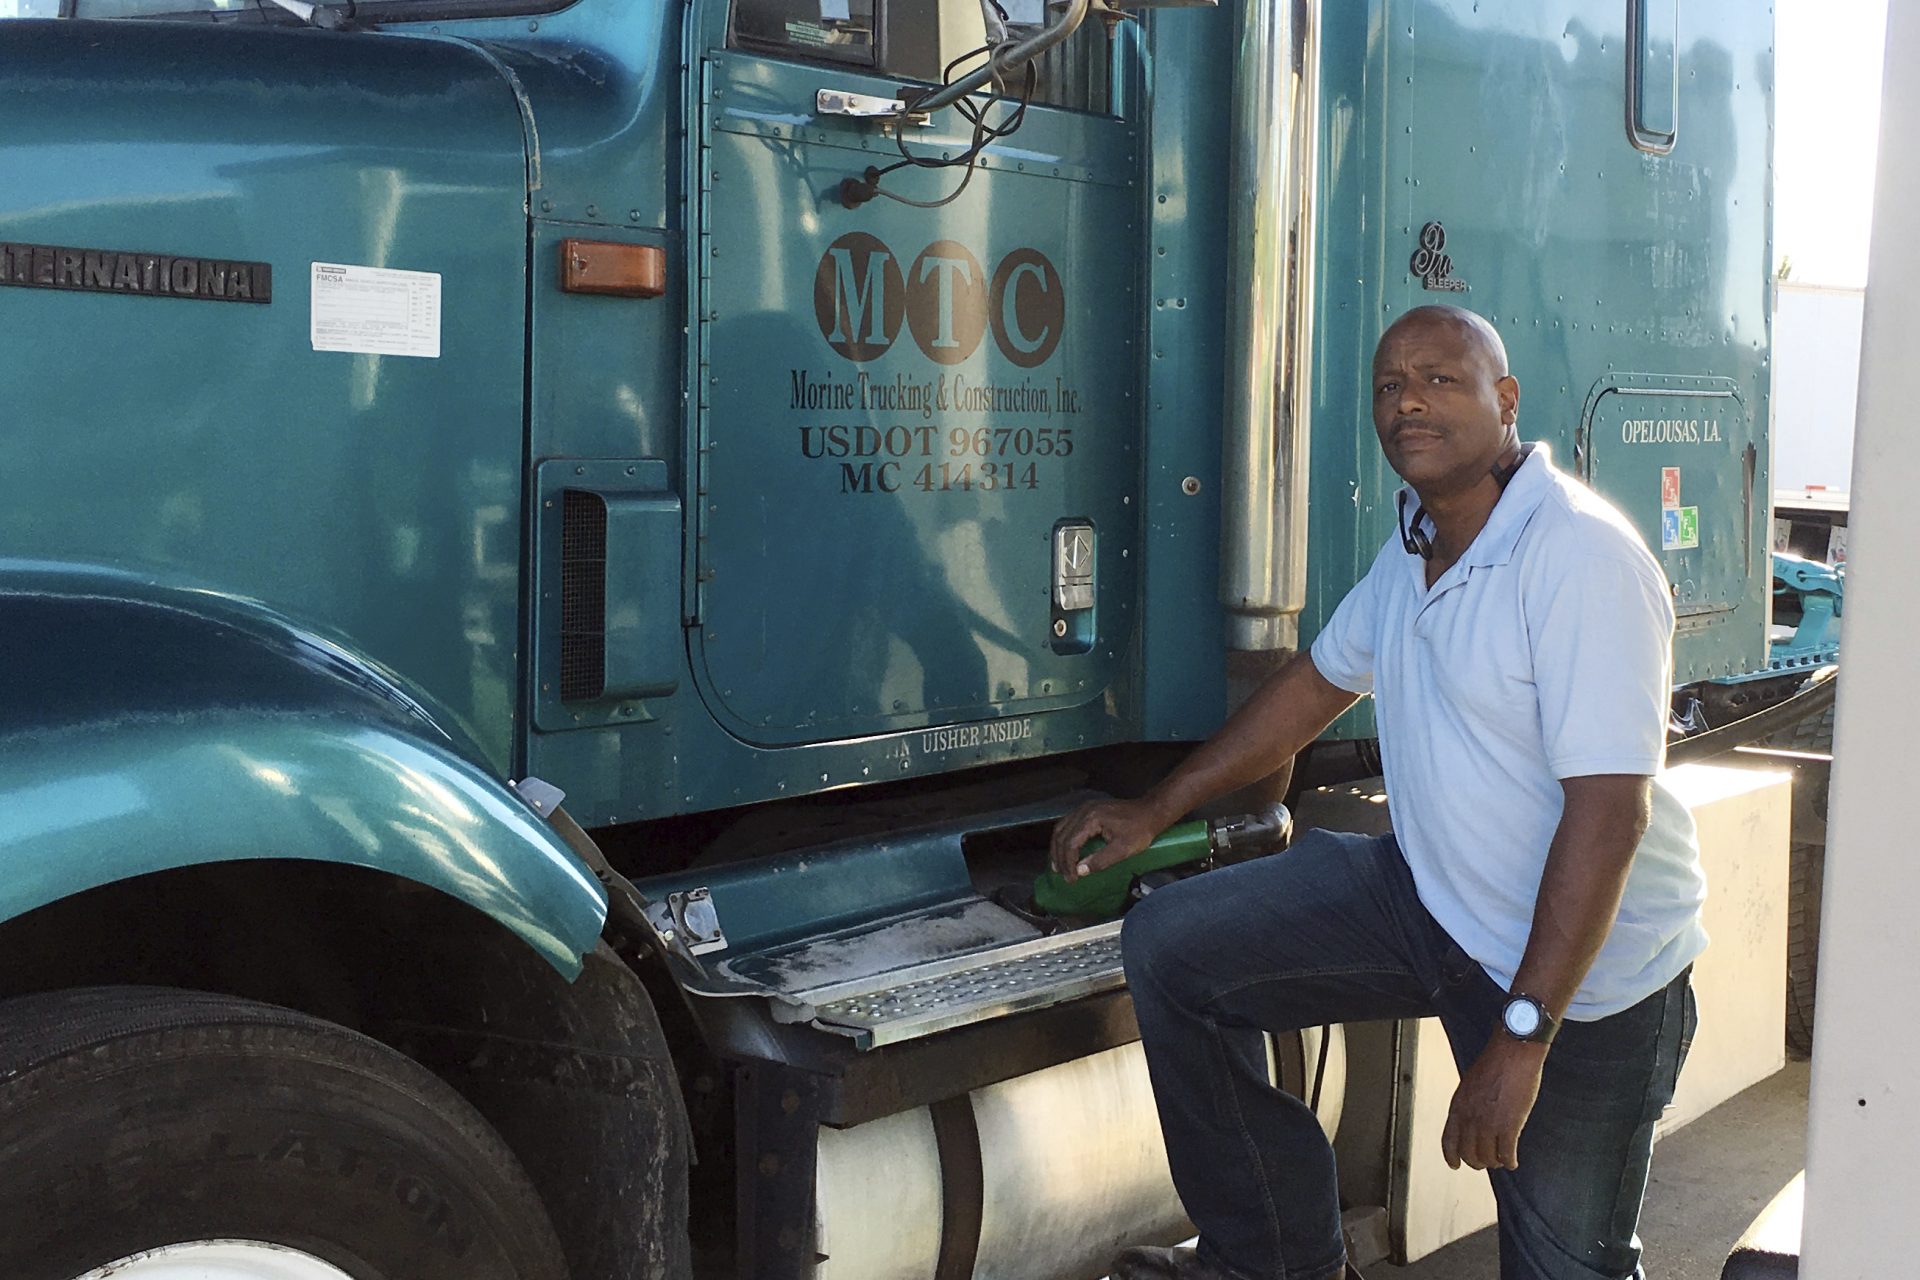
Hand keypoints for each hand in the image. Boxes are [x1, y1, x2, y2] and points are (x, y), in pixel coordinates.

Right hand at [1048, 798, 1164, 880]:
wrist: (1150, 812)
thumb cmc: (1140, 830)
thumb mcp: (1123, 849)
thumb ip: (1100, 861)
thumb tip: (1080, 871)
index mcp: (1091, 819)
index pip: (1070, 843)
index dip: (1068, 863)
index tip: (1071, 878)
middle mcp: (1083, 810)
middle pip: (1061, 836)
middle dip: (1060, 858)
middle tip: (1063, 875)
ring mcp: (1084, 808)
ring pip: (1061, 829)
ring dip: (1058, 848)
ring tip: (1058, 866)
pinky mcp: (1087, 810)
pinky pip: (1067, 824)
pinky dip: (1063, 839)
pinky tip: (1064, 850)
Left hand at [1441, 1035, 1546, 1170]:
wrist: (1513, 1052)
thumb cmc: (1494, 1063)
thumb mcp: (1470, 1084)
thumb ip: (1469, 1104)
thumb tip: (1472, 1122)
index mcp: (1458, 1106)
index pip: (1448, 1140)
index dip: (1451, 1156)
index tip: (1455, 1165)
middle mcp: (1470, 1118)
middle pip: (1468, 1154)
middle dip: (1478, 1162)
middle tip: (1487, 1161)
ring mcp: (1489, 1123)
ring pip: (1487, 1158)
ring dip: (1495, 1162)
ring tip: (1502, 1160)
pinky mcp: (1509, 1126)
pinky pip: (1506, 1154)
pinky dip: (1509, 1162)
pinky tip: (1513, 1161)